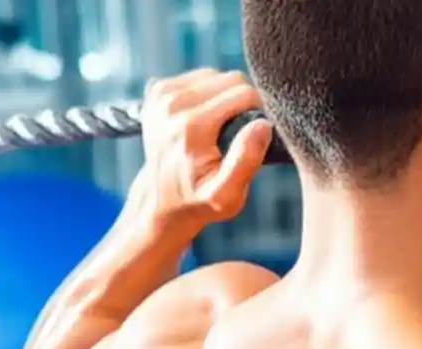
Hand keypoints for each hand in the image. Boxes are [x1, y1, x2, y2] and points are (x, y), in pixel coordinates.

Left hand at [135, 68, 272, 230]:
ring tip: (223, 127)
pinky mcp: (157, 89)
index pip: (244, 93)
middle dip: (243, 102)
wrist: (163, 200)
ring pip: (216, 75)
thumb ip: (247, 160)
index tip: (254, 135)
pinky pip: (198, 77)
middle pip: (231, 79)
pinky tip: (206, 118)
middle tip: (239, 132)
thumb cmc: (201, 199)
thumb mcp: (228, 195)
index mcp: (191, 125)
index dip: (258, 111)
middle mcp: (172, 103)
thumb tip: (263, 125)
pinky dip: (208, 93)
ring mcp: (161, 93)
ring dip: (226, 97)